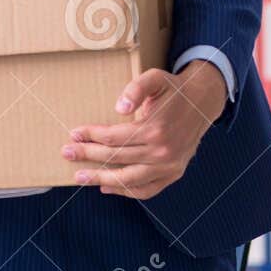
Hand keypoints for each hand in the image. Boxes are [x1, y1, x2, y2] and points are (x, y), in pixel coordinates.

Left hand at [62, 61, 227, 199]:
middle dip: (88, 155)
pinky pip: (147, 190)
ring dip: (101, 179)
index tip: (74, 133)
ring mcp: (169, 167)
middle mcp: (163, 152)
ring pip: (129, 179)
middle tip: (67, 153)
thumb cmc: (174, 90)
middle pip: (117, 158)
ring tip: (80, 176)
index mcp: (156, 129)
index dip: (91, 136)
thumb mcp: (155, 78)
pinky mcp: (173, 174)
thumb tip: (119, 108)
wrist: (203, 102)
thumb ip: (136, 89)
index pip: (114, 138)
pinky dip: (126, 191)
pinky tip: (107, 188)